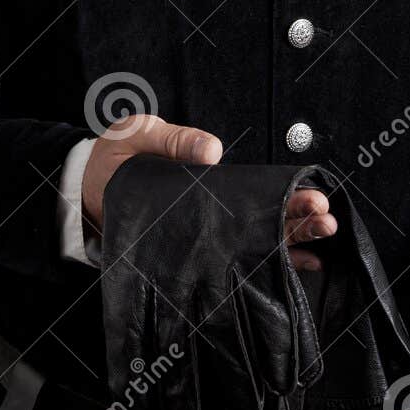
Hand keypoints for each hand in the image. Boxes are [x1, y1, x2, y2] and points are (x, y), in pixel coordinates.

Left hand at [81, 116, 337, 271]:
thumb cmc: (115, 157)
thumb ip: (173, 139)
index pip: (261, 187)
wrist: (82, 192)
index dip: (290, 192)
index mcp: (212, 178)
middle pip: (269, 216)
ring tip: (320, 245)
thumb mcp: (139, 136)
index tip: (315, 196)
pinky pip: (232, 267)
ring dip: (291, 244)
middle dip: (301, 218)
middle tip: (327, 220)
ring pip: (259, 242)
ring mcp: (206, 235)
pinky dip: (265, 272)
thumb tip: (214, 150)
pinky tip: (292, 274)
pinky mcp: (190, 258)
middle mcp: (216, 209)